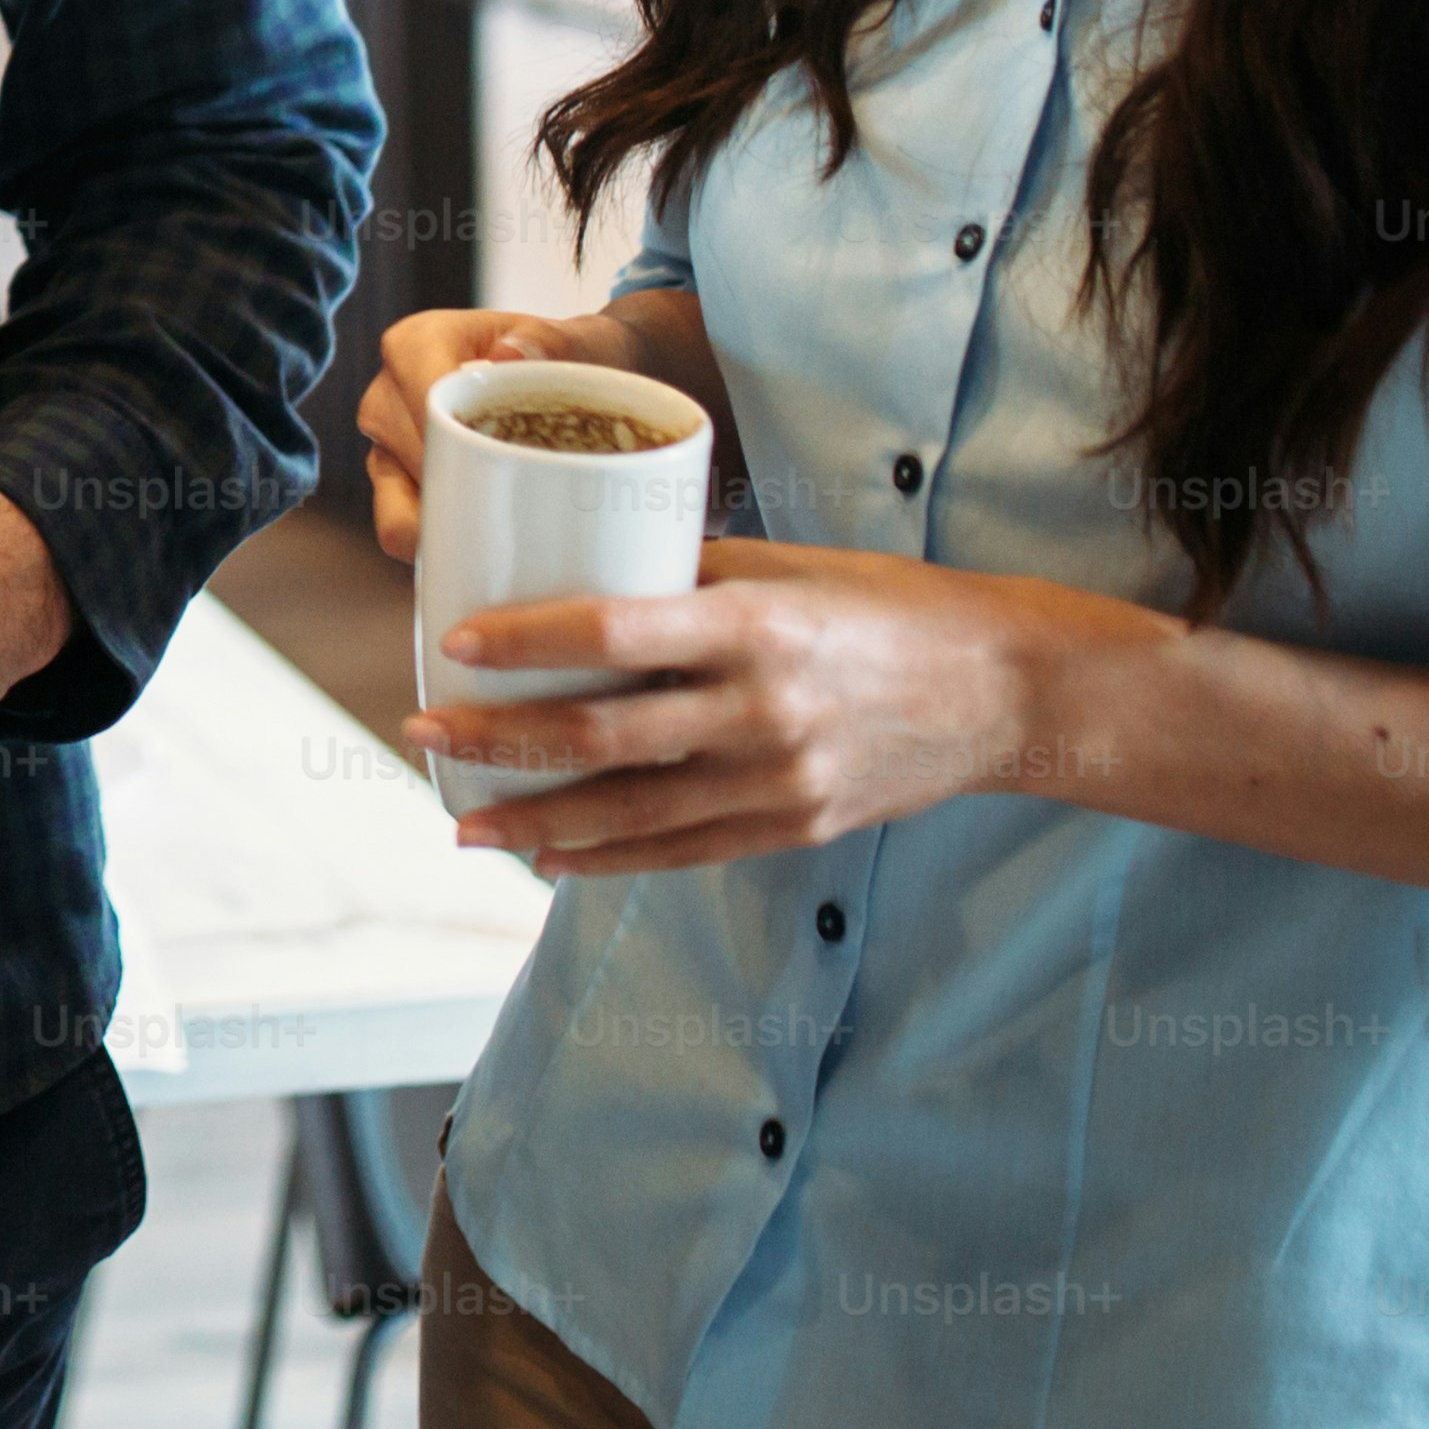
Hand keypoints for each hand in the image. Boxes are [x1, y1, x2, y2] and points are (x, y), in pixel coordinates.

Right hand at [365, 305, 660, 563]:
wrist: (580, 387)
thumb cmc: (574, 361)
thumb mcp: (577, 342)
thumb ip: (549, 341)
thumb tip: (507, 358)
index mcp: (417, 343)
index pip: (419, 392)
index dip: (457, 437)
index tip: (508, 466)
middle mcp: (389, 394)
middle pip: (402, 453)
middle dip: (457, 489)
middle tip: (520, 509)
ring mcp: (388, 447)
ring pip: (391, 503)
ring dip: (444, 528)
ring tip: (501, 538)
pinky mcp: (400, 490)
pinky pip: (403, 531)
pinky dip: (444, 546)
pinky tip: (488, 549)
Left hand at [402, 539, 1124, 873]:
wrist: (1005, 691)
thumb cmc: (887, 607)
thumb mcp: (789, 568)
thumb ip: (689, 579)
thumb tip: (580, 573)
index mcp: (756, 626)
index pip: (615, 632)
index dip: (525, 641)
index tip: (454, 640)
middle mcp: (762, 710)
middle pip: (601, 736)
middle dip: (498, 738)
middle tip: (423, 732)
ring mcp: (778, 781)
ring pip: (629, 814)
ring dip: (533, 822)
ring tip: (462, 821)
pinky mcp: (793, 828)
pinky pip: (681, 853)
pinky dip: (608, 860)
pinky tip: (550, 859)